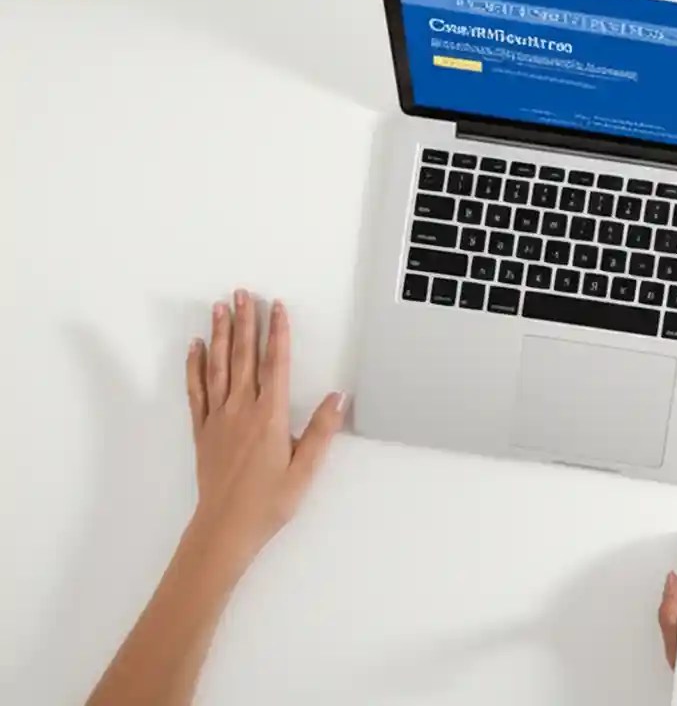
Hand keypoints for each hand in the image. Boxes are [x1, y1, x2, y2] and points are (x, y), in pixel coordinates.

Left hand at [184, 290, 345, 567]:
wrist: (225, 527)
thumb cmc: (269, 502)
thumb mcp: (305, 469)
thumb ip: (321, 431)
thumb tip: (337, 397)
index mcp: (269, 416)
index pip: (275, 364)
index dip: (277, 333)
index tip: (277, 308)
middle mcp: (241, 410)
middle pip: (244, 357)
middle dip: (245, 322)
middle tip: (243, 293)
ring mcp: (218, 418)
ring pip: (219, 367)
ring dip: (220, 335)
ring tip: (220, 308)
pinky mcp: (203, 431)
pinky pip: (197, 390)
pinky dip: (195, 366)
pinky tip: (196, 348)